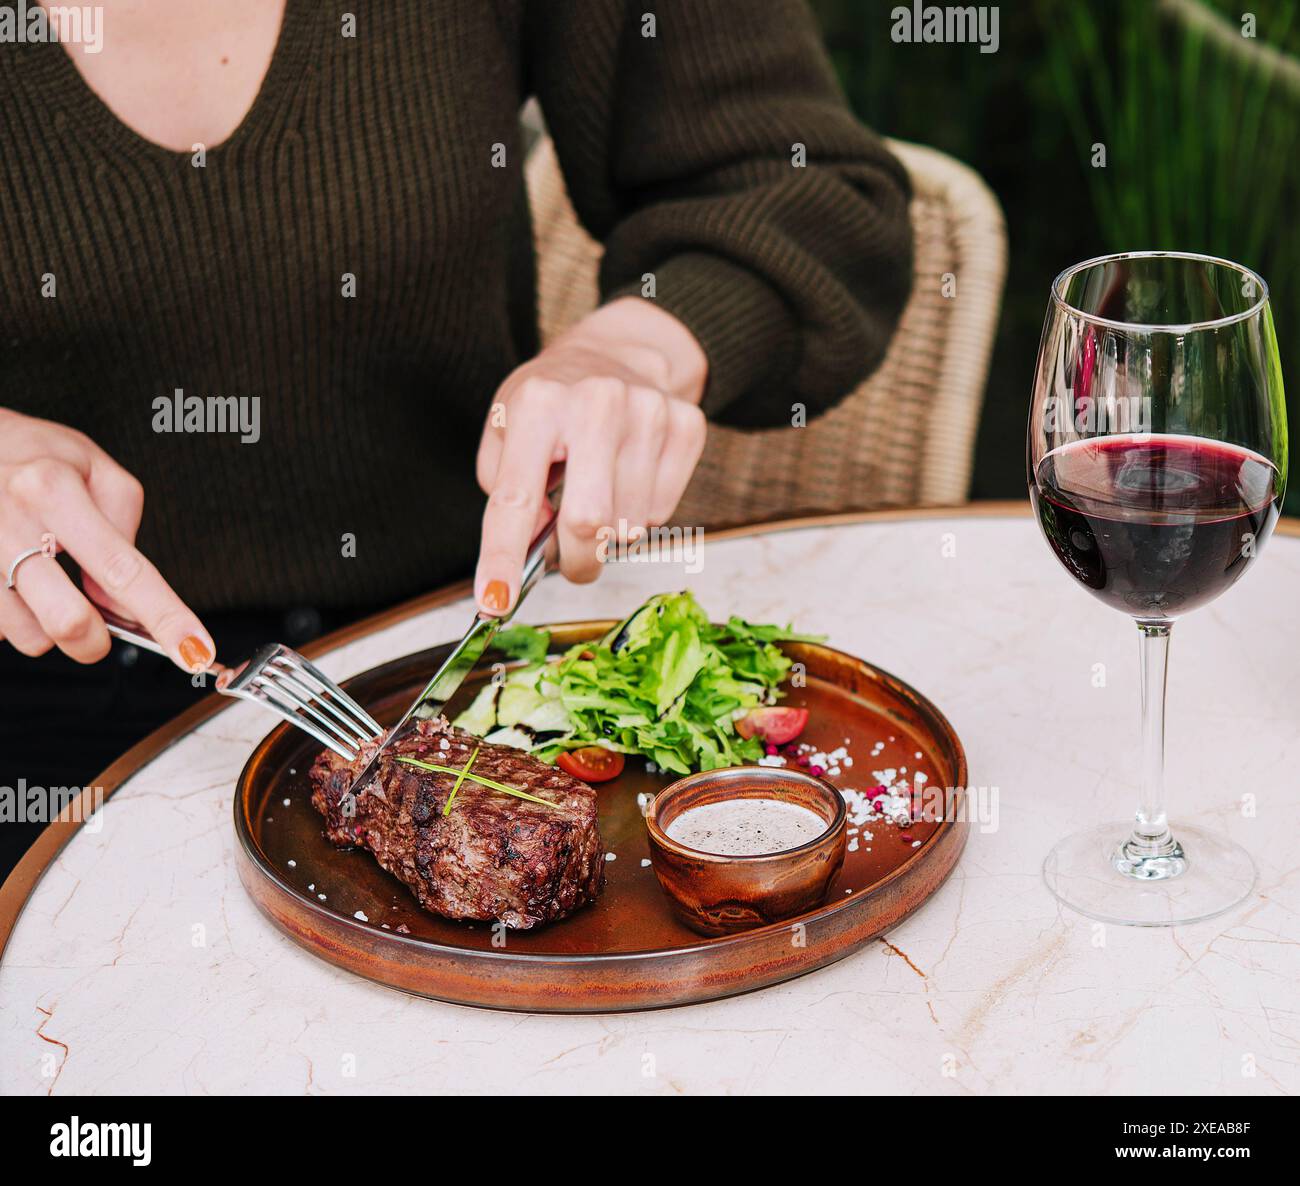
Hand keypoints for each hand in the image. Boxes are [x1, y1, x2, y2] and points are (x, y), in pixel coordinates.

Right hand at [0, 409, 213, 670]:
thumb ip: (124, 531)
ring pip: (29, 636)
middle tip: (100, 629)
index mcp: (52, 490)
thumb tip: (129, 600)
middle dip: (95, 642)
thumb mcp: (96, 470)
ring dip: (49, 627)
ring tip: (45, 584)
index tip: (195, 651)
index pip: (122, 569)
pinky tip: (15, 582)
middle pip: (68, 622)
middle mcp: (8, 524)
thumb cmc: (37, 456)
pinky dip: (17, 618)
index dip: (164, 616)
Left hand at [474, 298, 707, 613]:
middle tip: (568, 561)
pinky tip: (628, 480)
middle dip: (575, 561)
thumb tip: (534, 541)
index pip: (516, 498)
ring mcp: (649, 412)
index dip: (502, 557)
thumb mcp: (507, 429)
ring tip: (598, 493)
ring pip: (628, 526)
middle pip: (587, 523)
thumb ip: (507, 489)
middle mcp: (596, 401)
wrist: (620, 351)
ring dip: (608, 532)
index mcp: (538, 403)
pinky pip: (662, 512)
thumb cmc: (555, 401)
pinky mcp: (687, 426)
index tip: (495, 602)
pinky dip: (640, 514)